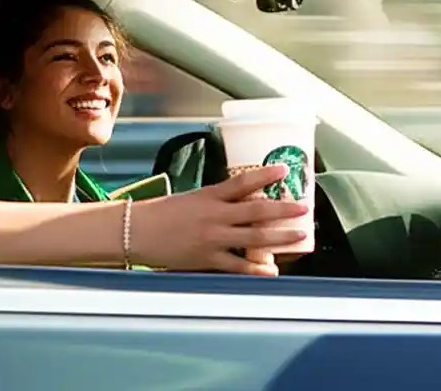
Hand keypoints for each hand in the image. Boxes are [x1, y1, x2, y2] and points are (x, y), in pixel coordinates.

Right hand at [131, 164, 307, 275]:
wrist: (137, 231)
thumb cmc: (163, 213)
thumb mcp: (192, 198)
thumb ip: (217, 200)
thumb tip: (244, 198)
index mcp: (210, 196)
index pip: (243, 182)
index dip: (265, 175)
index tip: (284, 170)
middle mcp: (215, 215)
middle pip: (256, 210)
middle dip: (283, 209)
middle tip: (304, 207)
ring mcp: (213, 238)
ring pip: (253, 237)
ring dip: (279, 236)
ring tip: (299, 235)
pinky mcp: (207, 259)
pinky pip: (237, 265)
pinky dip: (256, 268)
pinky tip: (272, 270)